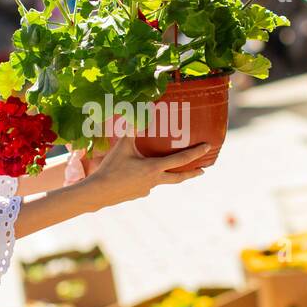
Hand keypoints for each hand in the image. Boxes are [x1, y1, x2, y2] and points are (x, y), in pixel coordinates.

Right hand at [79, 131, 206, 208]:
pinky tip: (137, 174)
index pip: (180, 160)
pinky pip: (147, 185)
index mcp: (154, 168)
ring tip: (163, 167)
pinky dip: (148, 178)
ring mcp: (147, 189)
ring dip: (167, 174)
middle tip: (202, 170)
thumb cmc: (111, 168)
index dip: (196, 153)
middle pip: (178, 177)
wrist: (98, 192)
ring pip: (161, 180)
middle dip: (192, 173)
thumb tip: (137, 112)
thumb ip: (132, 129)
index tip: (208, 147)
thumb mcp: (122, 146)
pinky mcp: (139, 194)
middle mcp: (155, 181)